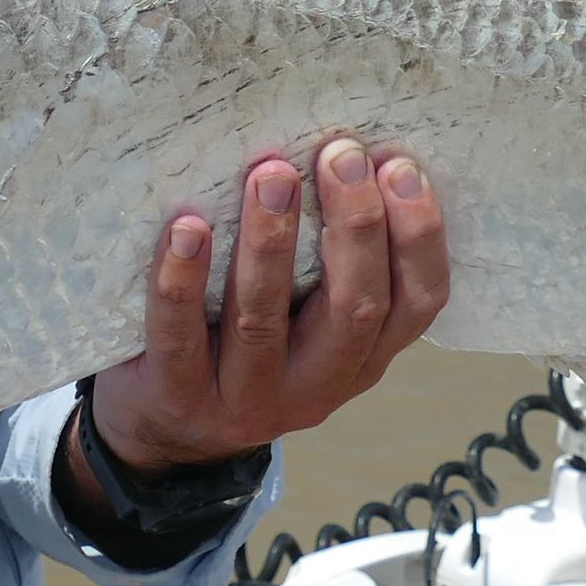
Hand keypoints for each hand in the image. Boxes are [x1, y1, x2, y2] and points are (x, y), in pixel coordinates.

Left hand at [87, 140, 451, 470]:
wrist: (166, 434)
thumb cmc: (241, 344)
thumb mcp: (306, 316)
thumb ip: (329, 259)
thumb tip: (346, 151)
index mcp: (363, 357)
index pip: (419, 303)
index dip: (418, 236)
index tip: (401, 167)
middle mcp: (317, 384)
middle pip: (354, 309)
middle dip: (354, 226)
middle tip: (340, 155)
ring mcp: (248, 399)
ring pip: (264, 321)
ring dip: (271, 242)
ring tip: (270, 173)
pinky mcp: (180, 398)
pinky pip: (180, 337)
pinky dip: (182, 280)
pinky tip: (185, 228)